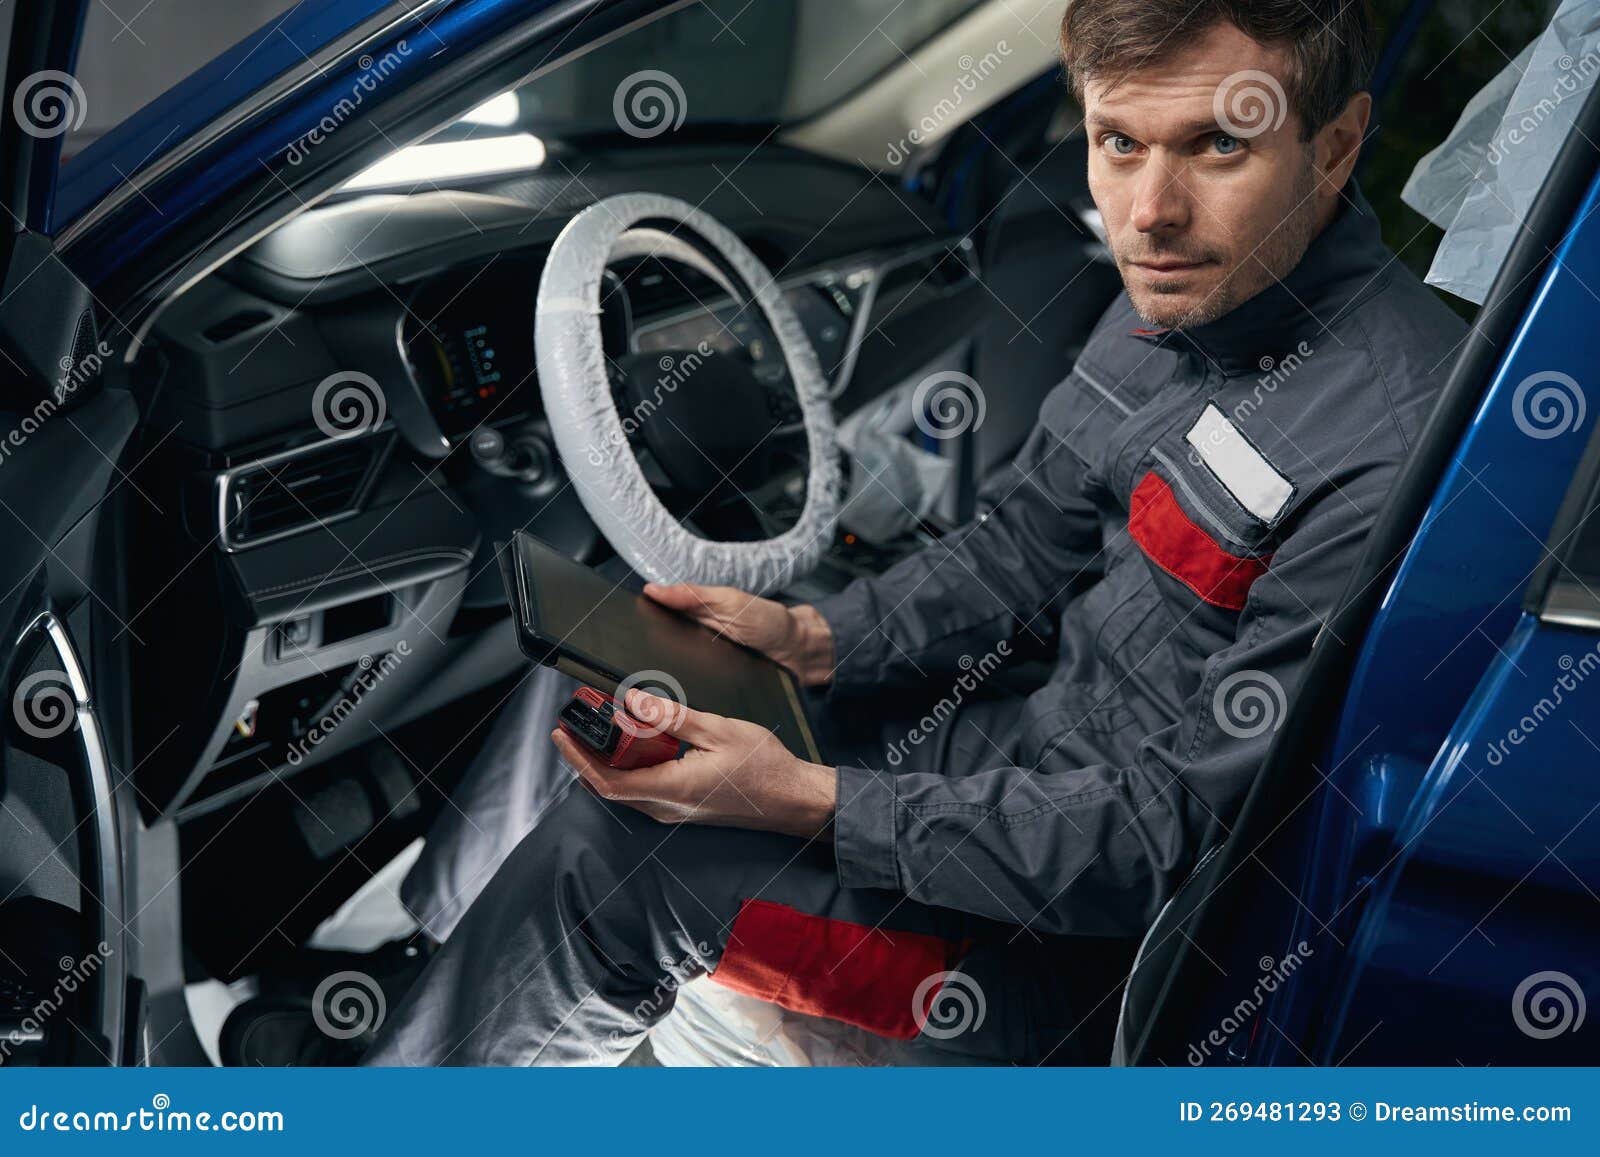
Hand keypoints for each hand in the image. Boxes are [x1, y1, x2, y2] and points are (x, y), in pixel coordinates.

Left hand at [551, 688, 837, 838]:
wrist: (792, 799)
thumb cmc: (764, 767)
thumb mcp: (718, 730)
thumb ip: (672, 717)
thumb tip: (633, 701)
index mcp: (672, 788)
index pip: (607, 781)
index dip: (578, 758)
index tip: (561, 733)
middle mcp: (667, 807)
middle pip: (609, 786)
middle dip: (586, 755)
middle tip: (577, 723)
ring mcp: (674, 810)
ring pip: (625, 789)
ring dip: (607, 761)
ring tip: (601, 728)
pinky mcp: (683, 807)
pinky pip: (643, 790)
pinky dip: (630, 767)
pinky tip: (635, 744)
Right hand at [643, 581, 834, 686]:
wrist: (800, 653)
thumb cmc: (768, 622)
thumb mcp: (729, 600)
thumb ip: (693, 595)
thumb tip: (652, 588)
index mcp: (691, 617)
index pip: (654, 622)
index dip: (636, 627)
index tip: (618, 632)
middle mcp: (691, 645)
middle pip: (657, 653)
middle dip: (643, 659)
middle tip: (628, 664)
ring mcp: (701, 670)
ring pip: (672, 676)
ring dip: (662, 680)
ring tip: (645, 684)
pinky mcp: (712, 691)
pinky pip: (692, 693)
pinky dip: (684, 695)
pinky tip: (673, 699)